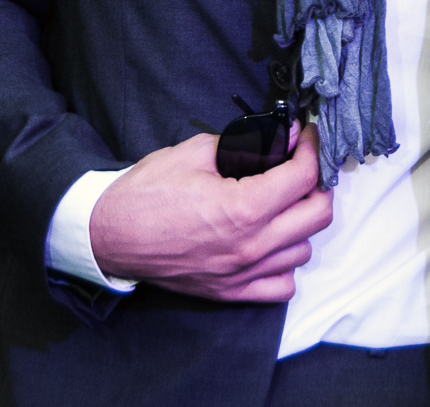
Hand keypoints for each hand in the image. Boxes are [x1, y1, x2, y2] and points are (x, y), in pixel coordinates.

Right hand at [89, 122, 332, 301]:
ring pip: (303, 251)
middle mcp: (250, 246)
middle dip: (318, 182)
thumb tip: (283, 136)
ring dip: (301, 223)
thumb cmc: (149, 190)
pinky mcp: (229, 293)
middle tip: (302, 164)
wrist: (110, 234)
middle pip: (318, 216)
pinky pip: (281, 286)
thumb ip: (246, 143)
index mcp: (243, 208)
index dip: (312, 149)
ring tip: (285, 201)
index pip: (303, 177)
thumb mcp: (197, 151)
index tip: (308, 135)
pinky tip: (272, 241)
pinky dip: (285, 263)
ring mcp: (241, 274)